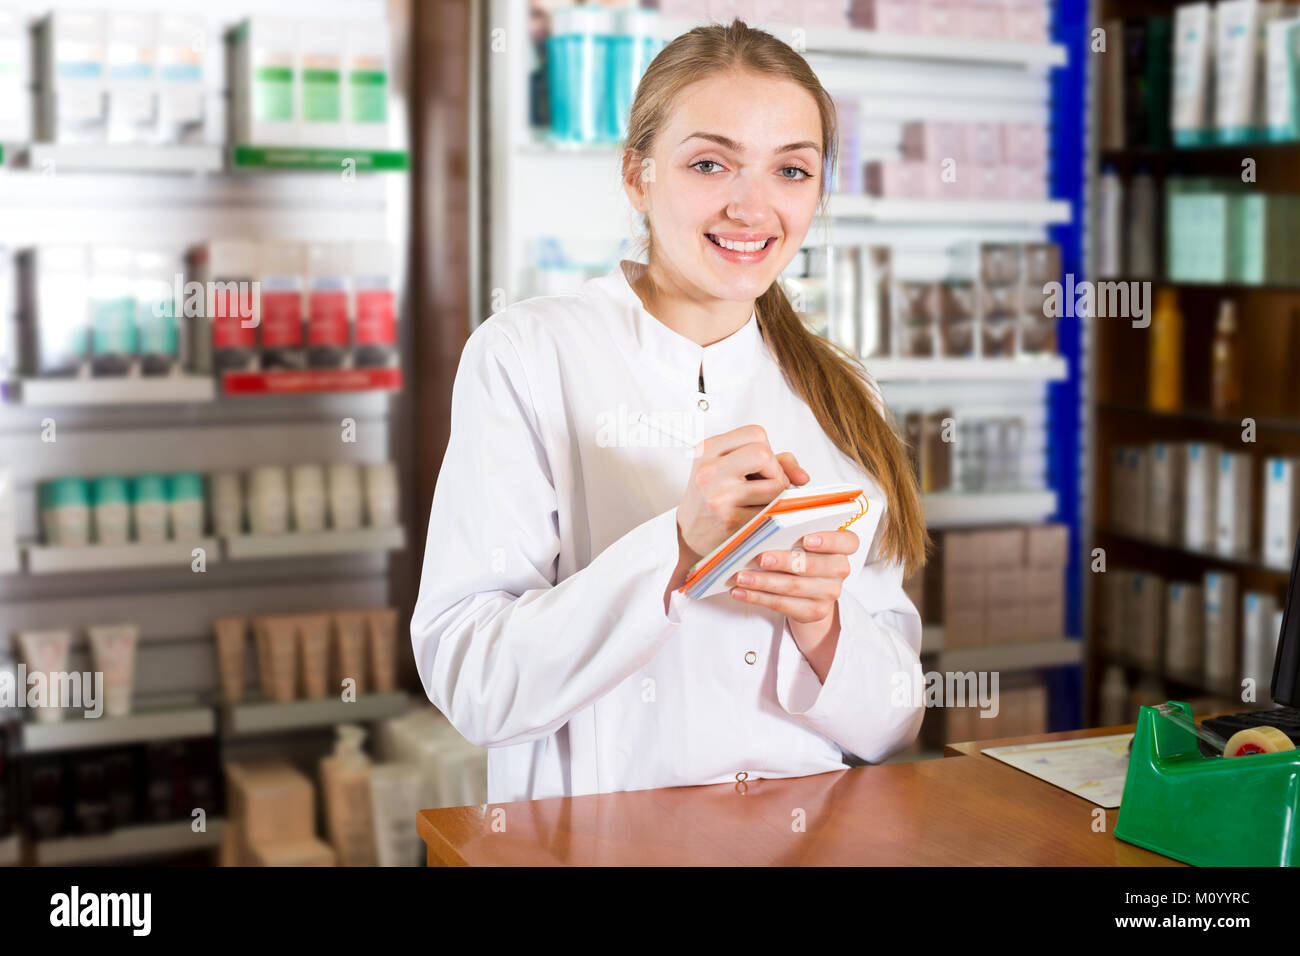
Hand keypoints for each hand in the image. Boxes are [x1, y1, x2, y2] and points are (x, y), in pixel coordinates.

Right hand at [675, 424, 809, 565]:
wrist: (687, 535)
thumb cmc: (712, 498)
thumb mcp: (730, 468)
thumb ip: (770, 461)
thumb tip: (803, 476)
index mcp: (708, 449)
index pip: (756, 433)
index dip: (766, 449)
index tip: (759, 466)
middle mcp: (710, 470)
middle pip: (764, 453)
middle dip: (774, 470)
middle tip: (763, 485)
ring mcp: (719, 496)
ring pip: (775, 485)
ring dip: (776, 495)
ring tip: (756, 501)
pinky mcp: (730, 521)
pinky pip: (771, 511)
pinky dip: (769, 514)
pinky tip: (752, 516)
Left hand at [728, 529, 859, 624]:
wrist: (808, 592)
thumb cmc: (799, 552)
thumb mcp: (799, 537)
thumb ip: (792, 527)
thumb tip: (766, 517)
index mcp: (842, 546)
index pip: (848, 541)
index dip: (829, 540)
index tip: (806, 539)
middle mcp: (840, 569)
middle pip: (814, 565)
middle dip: (784, 561)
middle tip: (760, 558)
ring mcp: (829, 593)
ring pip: (794, 587)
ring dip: (764, 581)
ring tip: (740, 576)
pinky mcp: (814, 612)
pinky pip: (783, 605)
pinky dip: (758, 597)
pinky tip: (740, 592)